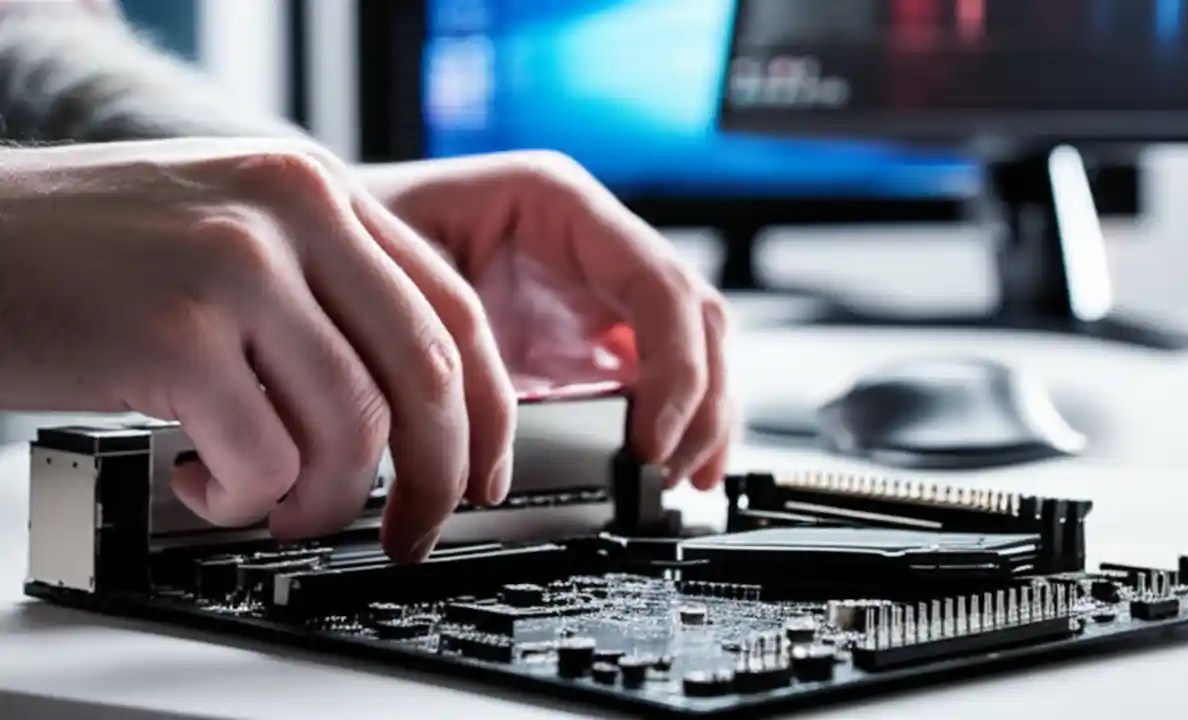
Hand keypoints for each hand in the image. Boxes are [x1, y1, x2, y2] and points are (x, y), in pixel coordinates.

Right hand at [0, 138, 514, 562]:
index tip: (481, 474)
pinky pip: (263, 464)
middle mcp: (291, 211)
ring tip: (262, 499)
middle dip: (434, 478)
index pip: (455, 308)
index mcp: (316, 189)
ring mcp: (235, 268)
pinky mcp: (174, 335)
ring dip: (318, 499)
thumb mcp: (232, 234)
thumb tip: (415, 408)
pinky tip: (191, 473)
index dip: (488, 410)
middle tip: (409, 532)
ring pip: (352, 430)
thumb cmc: (87, 255)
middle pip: (427, 373)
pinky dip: (236, 498)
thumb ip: (325, 292)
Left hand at [361, 151, 732, 489]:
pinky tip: (669, 463)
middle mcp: (588, 242)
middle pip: (693, 318)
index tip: (650, 437)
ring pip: (690, 348)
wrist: (317, 236)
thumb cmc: (350, 229)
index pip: (656, 284)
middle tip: (672, 468)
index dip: (673, 368)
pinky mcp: (582, 336)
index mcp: (556, 202)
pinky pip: (655, 376)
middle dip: (700, 399)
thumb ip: (455, 346)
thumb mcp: (395, 271)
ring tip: (684, 477)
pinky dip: (673, 422)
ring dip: (701, 416)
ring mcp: (590, 290)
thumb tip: (500, 446)